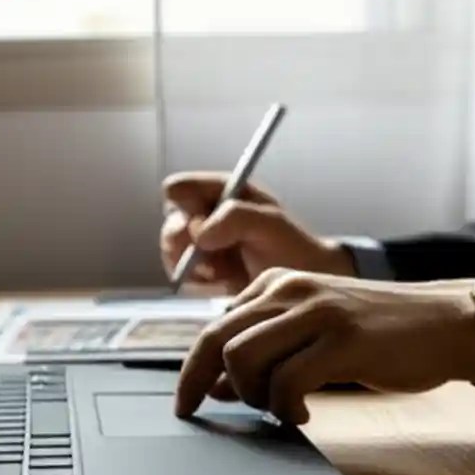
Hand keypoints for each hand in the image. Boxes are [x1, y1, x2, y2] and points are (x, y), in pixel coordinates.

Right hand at [159, 171, 357, 293]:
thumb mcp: (271, 224)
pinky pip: (183, 278)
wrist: (303, 285)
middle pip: (171, 223)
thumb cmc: (292, 247)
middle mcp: (207, 215)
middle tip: (207, 254)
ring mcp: (202, 246)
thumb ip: (235, 218)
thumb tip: (199, 234)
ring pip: (172, 253)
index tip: (198, 225)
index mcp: (222, 193)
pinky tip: (223, 283)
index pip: (180, 189)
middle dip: (185, 242)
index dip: (183, 206)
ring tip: (223, 271)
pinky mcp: (202, 273)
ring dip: (193, 265)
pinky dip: (199, 283)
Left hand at [174, 269, 474, 423]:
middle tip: (197, 413)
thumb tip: (216, 387)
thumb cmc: (378, 333)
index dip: (192, 368)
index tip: (186, 400)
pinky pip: (287, 382)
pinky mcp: (343, 340)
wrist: (446, 322)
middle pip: (216, 339)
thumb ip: (267, 351)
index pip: (214, 326)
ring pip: (244, 359)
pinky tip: (302, 415)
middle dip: (197, 382)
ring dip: (251, 396)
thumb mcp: (312, 332)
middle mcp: (290, 290)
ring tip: (276, 409)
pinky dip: (285, 408)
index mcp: (278, 283)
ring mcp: (317, 312)